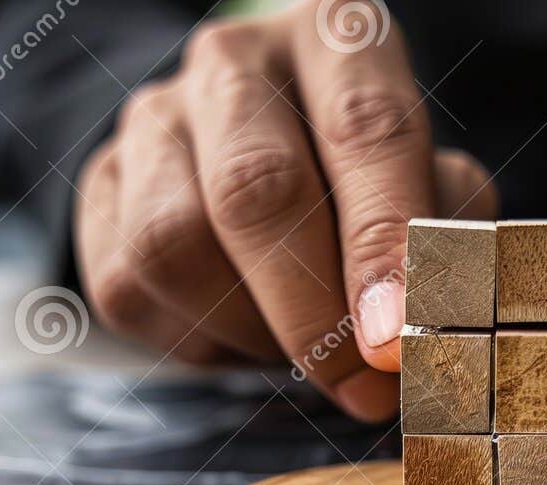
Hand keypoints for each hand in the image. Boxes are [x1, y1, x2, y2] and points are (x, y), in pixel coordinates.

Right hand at [74, 5, 496, 419]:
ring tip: (301, 349)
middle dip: (312, 312)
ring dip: (250, 329)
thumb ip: (442, 247)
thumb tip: (421, 334)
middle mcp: (236, 63)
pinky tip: (245, 332)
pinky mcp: (103, 185)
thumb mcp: (436, 193)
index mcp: (335, 40)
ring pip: (175, 244)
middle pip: (254, 189)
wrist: (269, 165)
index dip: (382, 243)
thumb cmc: (374, 185)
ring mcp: (154, 117)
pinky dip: (199, 339)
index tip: (392, 339)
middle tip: (357, 383)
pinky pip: (129, 287)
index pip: (365, 129)